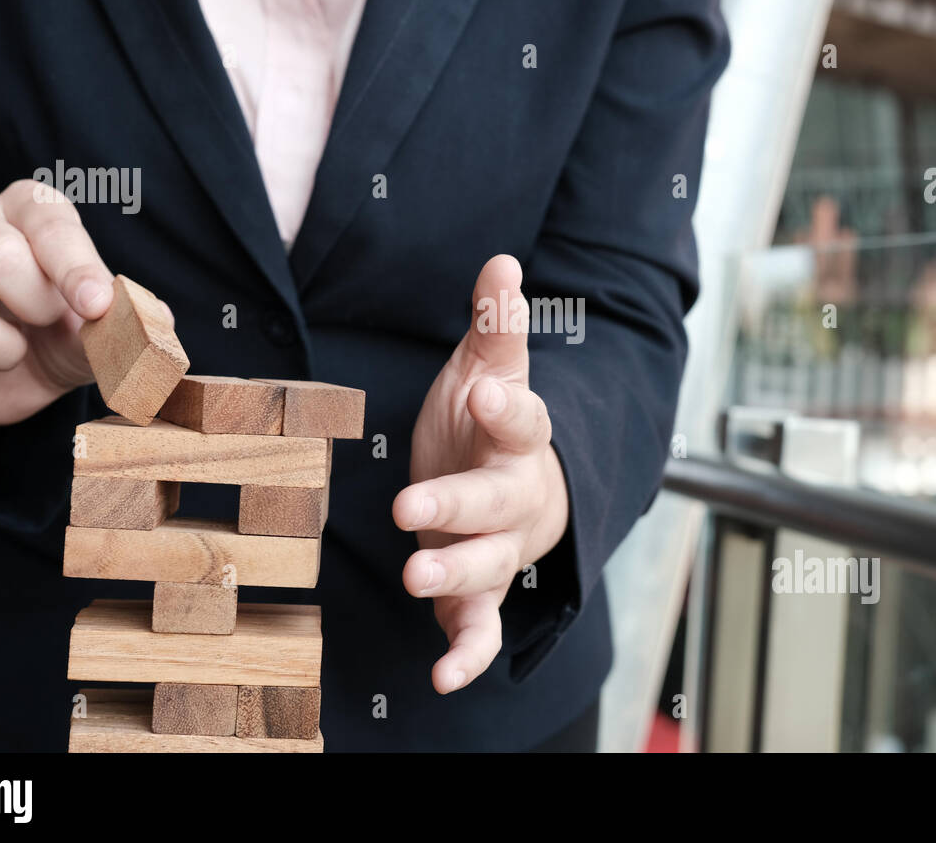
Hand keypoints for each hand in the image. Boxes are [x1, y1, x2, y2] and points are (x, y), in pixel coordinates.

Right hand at [0, 179, 113, 424]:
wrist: (23, 378)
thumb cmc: (67, 331)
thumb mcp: (107, 328)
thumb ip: (130, 320)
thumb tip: (155, 319)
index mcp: (29, 212)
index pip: (48, 221)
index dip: (74, 266)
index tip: (94, 305)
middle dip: (34, 303)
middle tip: (48, 325)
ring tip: (11, 353)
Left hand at [394, 255, 568, 693]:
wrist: (516, 487)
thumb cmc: (489, 425)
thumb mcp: (489, 369)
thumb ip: (495, 326)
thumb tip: (502, 259)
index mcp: (517, 438)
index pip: (521, 420)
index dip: (505, 407)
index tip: (486, 390)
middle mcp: (515, 497)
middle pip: (495, 503)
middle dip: (457, 507)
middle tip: (414, 509)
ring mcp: (500, 548)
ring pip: (488, 566)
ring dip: (455, 575)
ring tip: (416, 578)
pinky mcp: (478, 591)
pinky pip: (479, 625)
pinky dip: (467, 653)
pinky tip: (442, 677)